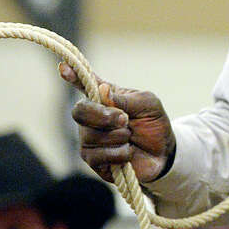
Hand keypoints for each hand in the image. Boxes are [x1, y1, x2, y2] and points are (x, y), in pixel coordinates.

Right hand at [59, 62, 175, 183]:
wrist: (164, 152)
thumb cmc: (153, 123)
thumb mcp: (148, 104)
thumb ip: (126, 98)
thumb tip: (103, 91)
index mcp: (104, 97)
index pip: (84, 83)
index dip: (73, 75)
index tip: (64, 68)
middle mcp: (91, 117)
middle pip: (80, 111)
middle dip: (103, 116)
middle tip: (125, 120)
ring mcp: (89, 139)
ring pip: (91, 136)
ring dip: (119, 137)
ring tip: (131, 137)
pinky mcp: (93, 160)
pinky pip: (98, 156)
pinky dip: (119, 154)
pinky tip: (128, 152)